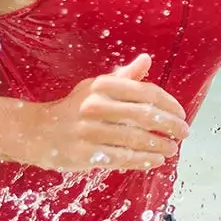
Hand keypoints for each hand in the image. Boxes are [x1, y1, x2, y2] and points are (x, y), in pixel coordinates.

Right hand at [22, 53, 189, 171]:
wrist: (36, 131)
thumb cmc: (73, 108)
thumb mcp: (96, 88)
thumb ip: (124, 77)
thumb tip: (146, 60)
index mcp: (102, 86)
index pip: (145, 92)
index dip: (168, 104)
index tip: (181, 114)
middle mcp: (96, 105)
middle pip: (144, 115)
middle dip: (169, 126)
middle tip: (184, 133)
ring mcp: (89, 130)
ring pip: (135, 139)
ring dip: (159, 145)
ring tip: (172, 149)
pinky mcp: (84, 154)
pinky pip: (122, 158)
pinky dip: (143, 160)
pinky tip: (155, 160)